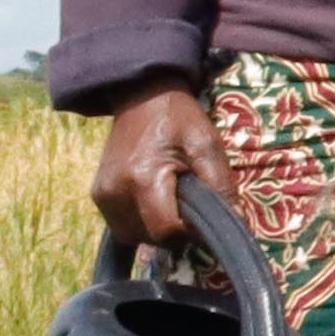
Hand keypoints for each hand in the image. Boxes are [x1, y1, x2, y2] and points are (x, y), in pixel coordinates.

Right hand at [90, 84, 219, 251]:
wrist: (143, 97)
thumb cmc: (180, 119)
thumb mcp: (208, 145)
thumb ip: (221, 186)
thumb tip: (236, 223)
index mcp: (142, 179)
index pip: (166, 231)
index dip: (190, 232)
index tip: (202, 215)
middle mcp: (115, 192)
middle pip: (150, 238)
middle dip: (175, 231)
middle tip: (188, 203)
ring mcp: (102, 196)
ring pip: (133, 237)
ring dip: (157, 229)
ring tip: (170, 200)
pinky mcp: (98, 195)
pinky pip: (122, 226)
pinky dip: (141, 223)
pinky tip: (153, 201)